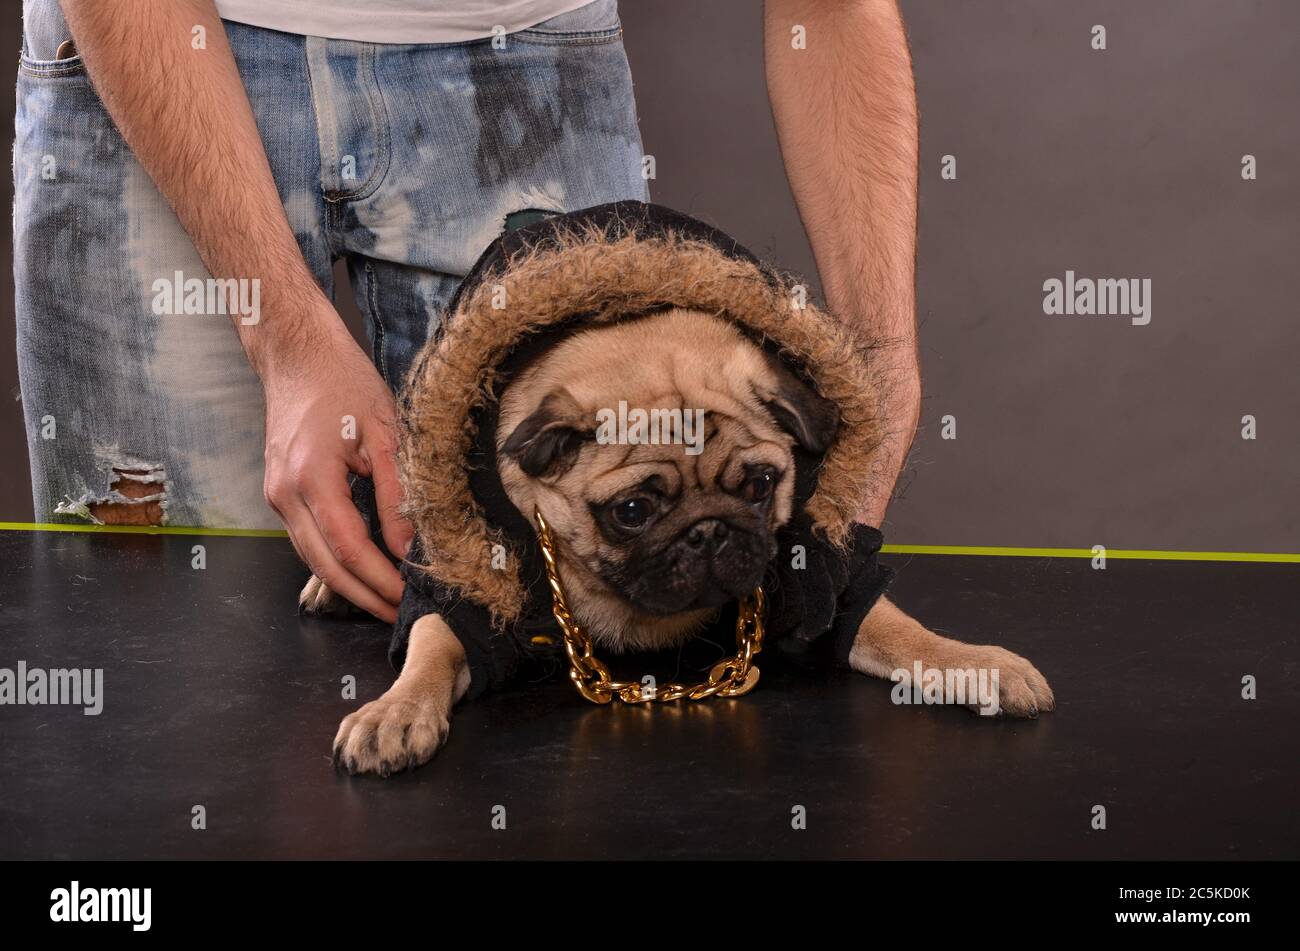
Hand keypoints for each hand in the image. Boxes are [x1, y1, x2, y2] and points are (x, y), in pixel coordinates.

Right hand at [261, 313, 412, 622]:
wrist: (297, 354)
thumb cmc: (342, 382)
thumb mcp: (385, 433)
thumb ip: (396, 494)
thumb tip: (410, 546)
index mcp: (309, 478)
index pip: (348, 548)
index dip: (378, 580)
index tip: (407, 597)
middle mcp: (284, 494)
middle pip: (324, 565)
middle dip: (362, 596)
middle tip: (397, 614)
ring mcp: (276, 495)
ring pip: (311, 557)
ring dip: (348, 583)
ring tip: (385, 599)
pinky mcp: (279, 491)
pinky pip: (307, 538)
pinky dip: (334, 559)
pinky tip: (362, 567)